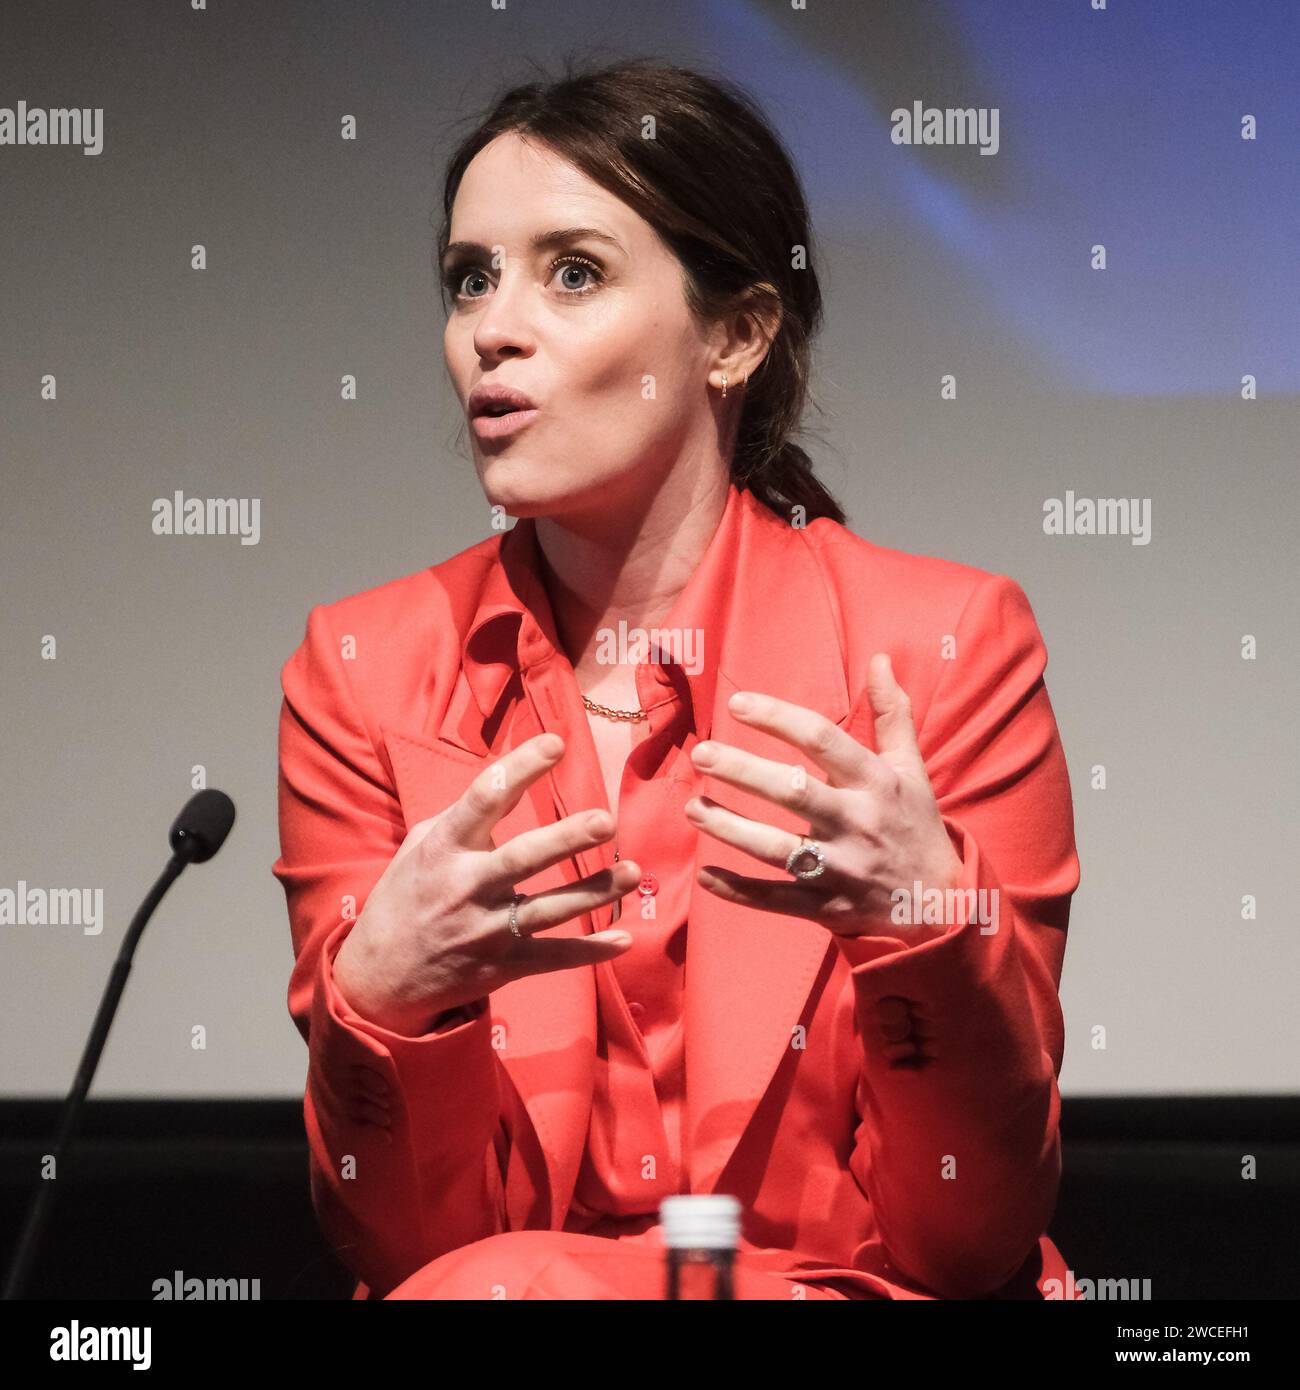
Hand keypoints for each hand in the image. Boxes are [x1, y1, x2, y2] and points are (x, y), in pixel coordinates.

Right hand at [333, 732, 638, 1034]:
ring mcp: (485, 930)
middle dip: (565, 839)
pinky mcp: (502, 966)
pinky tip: (624, 939)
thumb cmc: (409, 895)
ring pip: (547, 910)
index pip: (483, 799)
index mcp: (444, 847)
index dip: (520, 768)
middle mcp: (465, 886)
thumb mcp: (422, 845)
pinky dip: (590, 951)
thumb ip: (467, 815)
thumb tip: (514, 776)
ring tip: (632, 871)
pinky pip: (553, 959)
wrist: (381, 977)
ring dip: (592, 892)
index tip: (556, 743)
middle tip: (605, 820)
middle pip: (521, 859)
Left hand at [684, 654, 963, 944]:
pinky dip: (738, 891)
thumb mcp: (910, 768)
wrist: (939, 905)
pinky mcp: (826, 906)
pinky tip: (706, 875)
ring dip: (729, 829)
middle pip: (792, 792)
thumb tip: (880, 659)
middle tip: (701, 753)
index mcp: (875, 783)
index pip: (822, 740)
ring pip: (775, 848)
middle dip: (742, 771)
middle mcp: (856, 823)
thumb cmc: (914, 825)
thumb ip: (892, 714)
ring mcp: (840, 868)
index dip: (778, 718)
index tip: (737, 703)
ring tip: (692, 808)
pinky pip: (775, 900)